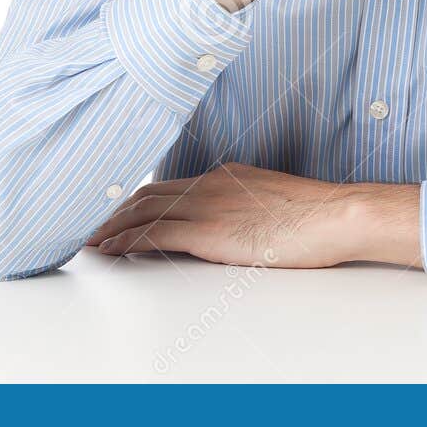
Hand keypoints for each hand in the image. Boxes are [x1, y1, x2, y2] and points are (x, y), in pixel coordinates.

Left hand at [85, 162, 421, 268]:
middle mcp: (210, 184)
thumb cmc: (317, 216)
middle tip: (89, 226)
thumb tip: (234, 227)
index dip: (136, 199)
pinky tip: (109, 250)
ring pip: (142, 211)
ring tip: (89, 241)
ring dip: (111, 227)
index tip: (116, 211)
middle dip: (114, 211)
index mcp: (225, 175)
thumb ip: (245, 208)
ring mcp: (209, 205)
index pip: (168, 185)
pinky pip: (154, 233)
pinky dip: (125, 241)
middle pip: (146, 193)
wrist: (337, 215)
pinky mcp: (210, 230)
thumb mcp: (274, 203)